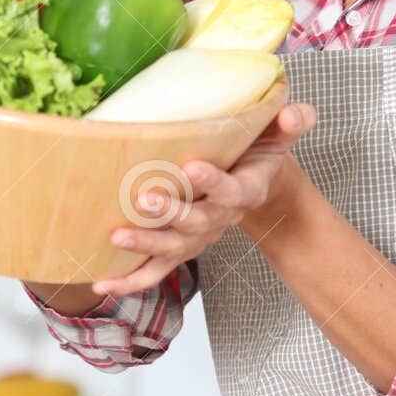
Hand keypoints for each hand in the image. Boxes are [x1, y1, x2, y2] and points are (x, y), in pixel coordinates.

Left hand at [89, 100, 316, 299]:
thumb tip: (292, 112)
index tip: (192, 166)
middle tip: (146, 199)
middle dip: (171, 214)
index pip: (232, 190)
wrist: (253, 183)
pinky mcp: (179, 246)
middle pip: (198, 222)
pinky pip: (156, 269)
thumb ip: (290, 124)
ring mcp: (198, 236)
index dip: (214, 182)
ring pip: (174, 248)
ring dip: (146, 246)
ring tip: (118, 237)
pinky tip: (102, 284)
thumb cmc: (258, 153)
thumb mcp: (278, 136)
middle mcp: (221, 217)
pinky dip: (130, 280)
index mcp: (245, 190)